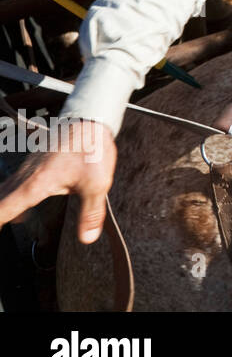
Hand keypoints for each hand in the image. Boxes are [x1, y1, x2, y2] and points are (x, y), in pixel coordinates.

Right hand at [0, 120, 116, 243]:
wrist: (90, 119)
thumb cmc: (91, 148)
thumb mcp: (96, 184)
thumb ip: (90, 213)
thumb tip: (87, 237)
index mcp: (35, 185)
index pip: (3, 210)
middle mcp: (25, 177)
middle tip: (0, 223)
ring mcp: (28, 168)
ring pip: (5, 190)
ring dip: (2, 205)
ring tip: (4, 218)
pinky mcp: (34, 162)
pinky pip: (14, 181)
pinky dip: (9, 194)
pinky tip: (20, 198)